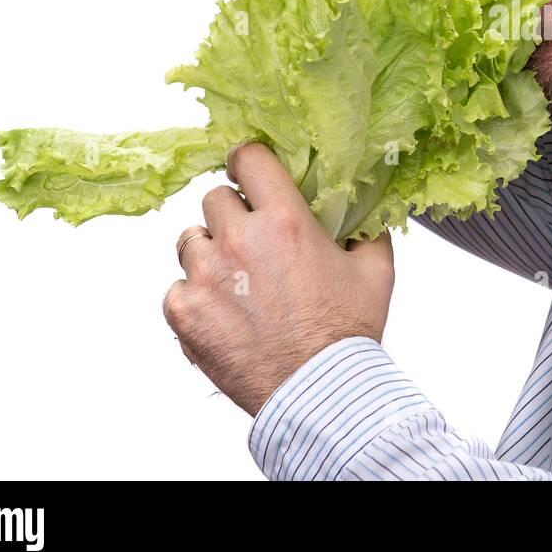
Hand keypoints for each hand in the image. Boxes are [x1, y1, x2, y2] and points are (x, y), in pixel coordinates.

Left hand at [162, 142, 394, 416]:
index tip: (248, 171)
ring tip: (235, 281)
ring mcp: (204, 277)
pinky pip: (176, 287)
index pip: (248, 157)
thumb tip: (363, 212)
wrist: (318, 393)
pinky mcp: (183, 311)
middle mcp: (238, 241)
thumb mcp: (376, 270)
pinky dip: (195, 297)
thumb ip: (368, 230)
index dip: (247, 161)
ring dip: (209, 253)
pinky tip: (224, 313)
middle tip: (251, 240)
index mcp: (284, 221)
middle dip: (232, 214)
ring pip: (189, 240)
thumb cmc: (347, 334)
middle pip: (213, 198)